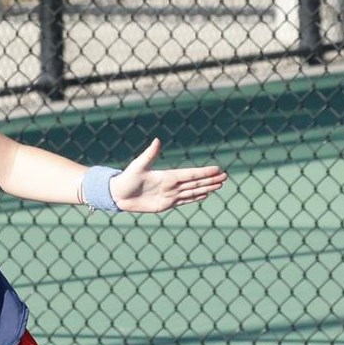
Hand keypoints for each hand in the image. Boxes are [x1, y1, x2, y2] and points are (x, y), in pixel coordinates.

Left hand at [111, 139, 226, 213]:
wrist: (118, 194)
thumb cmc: (126, 179)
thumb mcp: (138, 166)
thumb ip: (149, 154)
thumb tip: (157, 140)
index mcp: (167, 176)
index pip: (190, 174)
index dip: (204, 172)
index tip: (217, 169)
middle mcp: (171, 185)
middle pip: (196, 183)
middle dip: (211, 180)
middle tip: (225, 177)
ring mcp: (170, 195)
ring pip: (193, 192)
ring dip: (207, 188)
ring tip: (220, 185)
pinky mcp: (166, 204)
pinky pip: (185, 200)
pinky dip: (196, 198)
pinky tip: (205, 195)